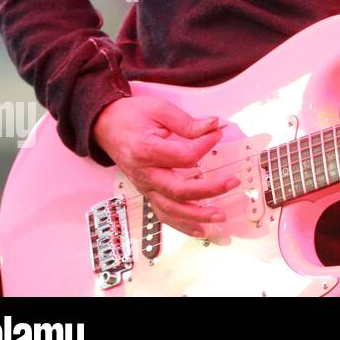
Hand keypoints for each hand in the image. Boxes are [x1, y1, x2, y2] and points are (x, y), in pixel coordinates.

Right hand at [93, 95, 239, 237]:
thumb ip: (187, 122)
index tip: (217, 134)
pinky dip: (182, 224)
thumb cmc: (131, 116)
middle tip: (233, 182)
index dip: (205, 145)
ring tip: (220, 216)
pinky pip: (163, 213)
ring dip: (197, 216)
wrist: (105, 126)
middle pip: (179, 190)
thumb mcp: (159, 109)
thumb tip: (214, 125)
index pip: (184, 157)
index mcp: (146, 150)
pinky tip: (201, 230)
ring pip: (171, 209)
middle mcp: (144, 174)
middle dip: (209, 190)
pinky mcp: (147, 192)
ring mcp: (144, 186)